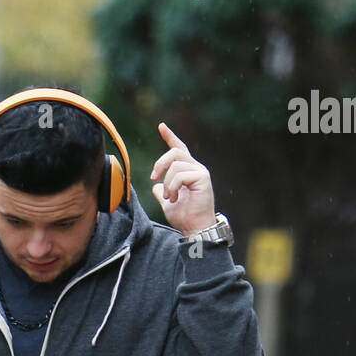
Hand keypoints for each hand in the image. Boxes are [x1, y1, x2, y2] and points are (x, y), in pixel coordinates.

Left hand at [149, 122, 216, 236]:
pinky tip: (174, 198)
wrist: (194, 228)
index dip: (170, 137)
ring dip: (167, 183)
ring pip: (175, 165)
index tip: (161, 126)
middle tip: (153, 178)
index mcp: (187, 171)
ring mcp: (200, 172)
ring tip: (169, 197)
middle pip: (174, 152)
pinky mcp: (202, 178)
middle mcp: (195, 168)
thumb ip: (162, 192)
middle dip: (160, 164)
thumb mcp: (167, 203)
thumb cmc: (184, 217)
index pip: (179, 149)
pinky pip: (180, 175)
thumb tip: (155, 187)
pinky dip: (172, 187)